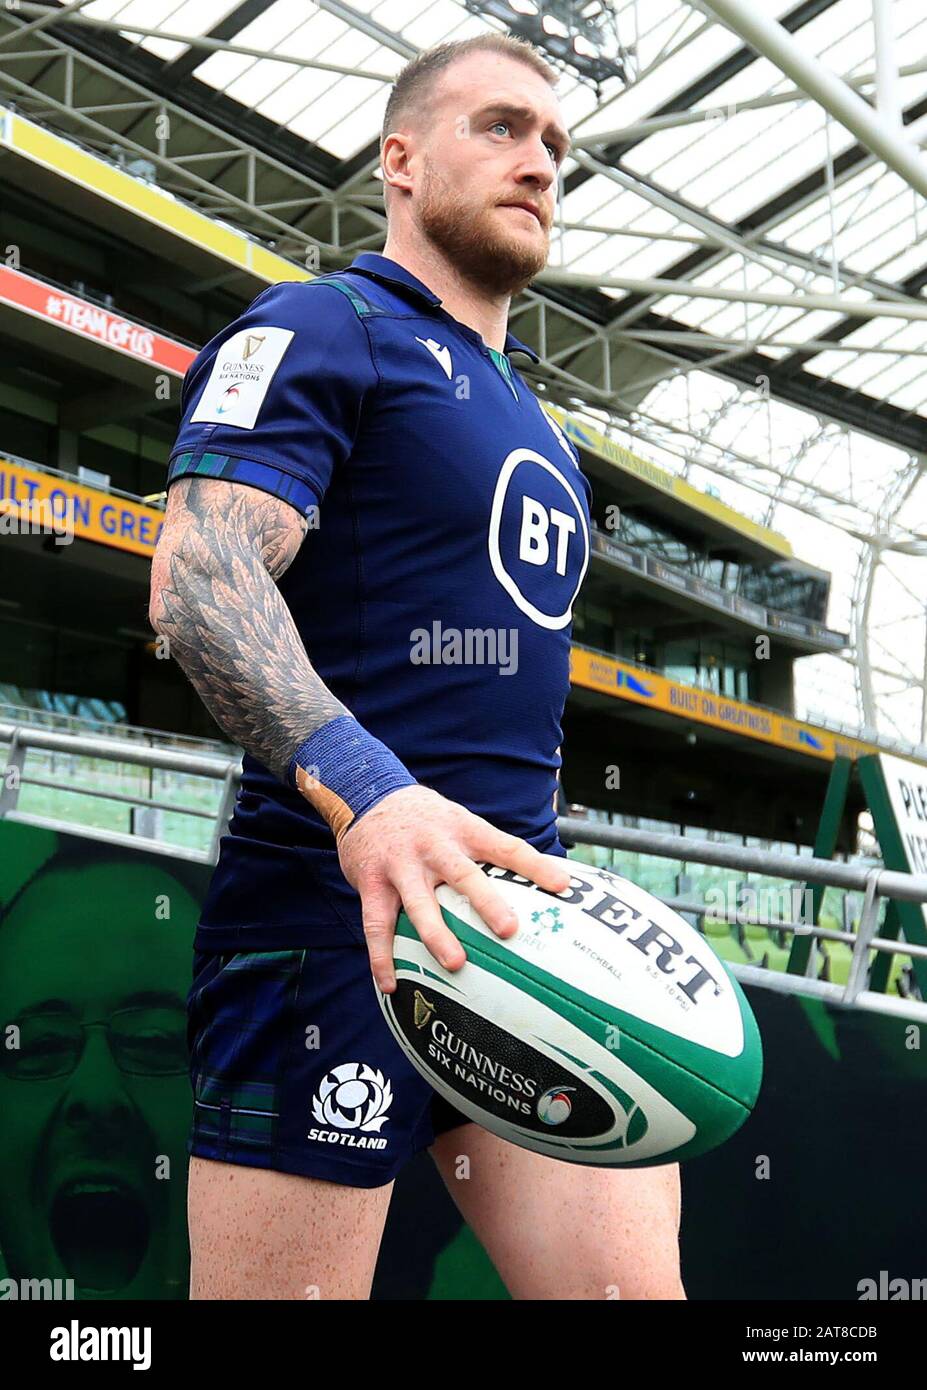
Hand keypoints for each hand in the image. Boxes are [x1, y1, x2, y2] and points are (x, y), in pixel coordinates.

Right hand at [336, 785, 570, 992]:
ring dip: (436, 933)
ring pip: (419, 902)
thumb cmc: (426, 818)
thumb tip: (543, 875)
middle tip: (509, 929)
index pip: (505, 846)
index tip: (561, 886)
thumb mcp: (459, 820)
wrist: (365, 793)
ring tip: (455, 963)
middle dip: (486, 902)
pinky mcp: (371, 882)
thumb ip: (489, 847)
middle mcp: (433, 845)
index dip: (534, 865)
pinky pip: (376, 923)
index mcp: (463, 829)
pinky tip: (390, 983)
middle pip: (463, 874)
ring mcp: (400, 864)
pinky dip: (382, 955)